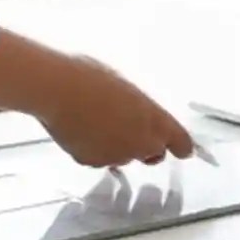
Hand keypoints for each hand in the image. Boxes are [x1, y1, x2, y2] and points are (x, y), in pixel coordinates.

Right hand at [37, 55, 192, 167]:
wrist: (56, 89)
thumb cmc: (92, 77)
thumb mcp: (128, 88)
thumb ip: (143, 109)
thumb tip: (142, 117)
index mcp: (155, 119)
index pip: (181, 143)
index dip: (182, 146)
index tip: (182, 149)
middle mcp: (140, 144)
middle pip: (154, 154)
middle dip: (147, 147)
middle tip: (131, 129)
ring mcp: (116, 157)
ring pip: (125, 158)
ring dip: (119, 147)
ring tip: (99, 123)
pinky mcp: (92, 163)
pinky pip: (100, 160)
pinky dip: (96, 150)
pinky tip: (83, 131)